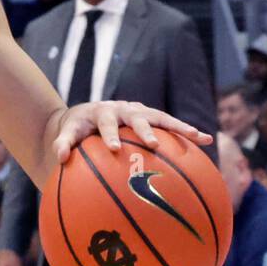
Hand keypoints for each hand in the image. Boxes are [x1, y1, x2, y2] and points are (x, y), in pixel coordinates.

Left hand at [51, 100, 211, 162]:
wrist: (85, 114)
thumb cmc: (76, 129)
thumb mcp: (67, 133)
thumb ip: (62, 144)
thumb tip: (59, 157)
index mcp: (101, 113)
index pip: (105, 123)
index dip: (109, 134)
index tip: (113, 148)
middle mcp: (123, 109)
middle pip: (136, 117)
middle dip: (144, 130)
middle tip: (152, 144)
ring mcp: (139, 111)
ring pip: (161, 118)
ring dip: (179, 127)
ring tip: (199, 137)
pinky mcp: (150, 116)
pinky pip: (171, 124)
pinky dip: (187, 131)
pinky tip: (207, 141)